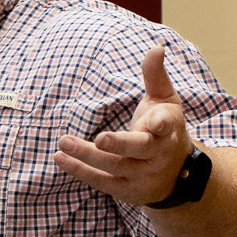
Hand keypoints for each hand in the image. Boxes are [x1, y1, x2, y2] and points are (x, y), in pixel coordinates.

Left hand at [53, 46, 193, 206]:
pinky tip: (60, 158)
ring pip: (114, 166)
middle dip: (119, 144)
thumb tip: (156, 46)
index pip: (165, 126)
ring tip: (64, 142)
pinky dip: (79, 170)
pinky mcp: (125, 189)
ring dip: (87, 156)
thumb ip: (156, 76)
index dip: (161, 124)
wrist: (177, 175)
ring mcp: (141, 175)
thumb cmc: (165, 129)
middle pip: (138, 149)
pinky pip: (101, 181)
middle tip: (99, 138)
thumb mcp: (166, 102)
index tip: (154, 121)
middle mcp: (156, 155)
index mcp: (168, 130)